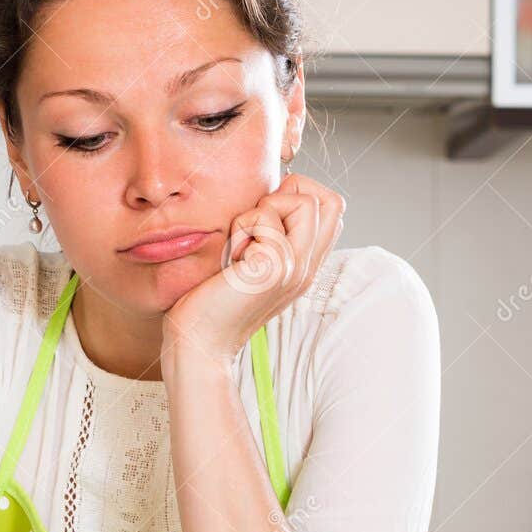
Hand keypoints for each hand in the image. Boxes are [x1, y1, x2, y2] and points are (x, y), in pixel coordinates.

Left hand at [162, 173, 345, 368]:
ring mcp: (294, 269)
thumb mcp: (251, 261)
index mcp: (304, 266)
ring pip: (304, 202)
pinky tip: (229, 258)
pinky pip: (265, 217)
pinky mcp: (273, 268)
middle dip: (290, 194)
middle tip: (256, 224)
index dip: (300, 195)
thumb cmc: (212, 300)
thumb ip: (271, 233)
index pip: (333, 209)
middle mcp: (307, 268)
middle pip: (331, 201)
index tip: (264, 217)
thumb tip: (277, 189)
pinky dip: (241, 227)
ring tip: (242, 242)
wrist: (198, 342)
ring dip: (264, 210)